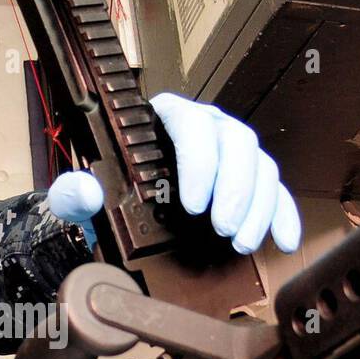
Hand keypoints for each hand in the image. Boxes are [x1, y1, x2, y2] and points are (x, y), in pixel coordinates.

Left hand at [47, 92, 300, 254]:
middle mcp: (208, 125)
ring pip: (261, 165)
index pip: (192, 127)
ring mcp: (234, 150)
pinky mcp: (251, 177)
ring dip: (258, 206)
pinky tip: (283, 240)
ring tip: (241, 242)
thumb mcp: (83, 190)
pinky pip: (277, 189)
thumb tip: (84, 192)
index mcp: (168, 116)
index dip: (199, 163)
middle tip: (221, 229)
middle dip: (234, 188)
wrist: (126, 196)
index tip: (193, 205)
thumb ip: (75, 192)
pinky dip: (283, 214)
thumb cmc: (108, 185)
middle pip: (237, 143)